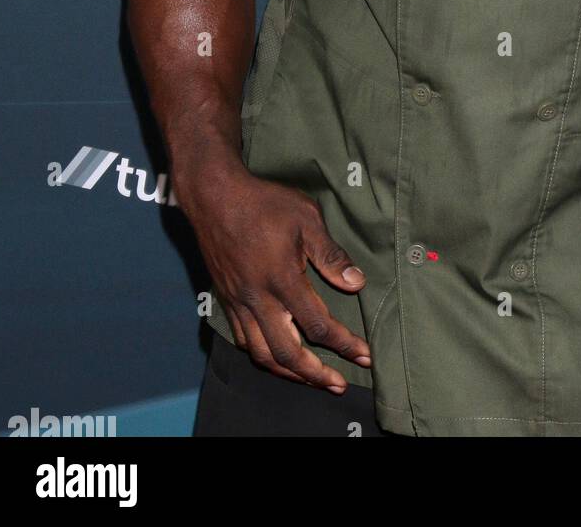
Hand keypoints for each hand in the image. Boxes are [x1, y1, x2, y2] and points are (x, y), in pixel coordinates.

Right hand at [179, 163, 370, 391]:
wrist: (215, 196)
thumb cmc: (264, 203)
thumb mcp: (307, 218)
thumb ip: (331, 255)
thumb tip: (356, 284)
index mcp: (282, 280)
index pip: (318, 325)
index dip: (345, 344)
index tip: (364, 355)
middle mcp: (258, 299)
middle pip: (287, 353)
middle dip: (316, 374)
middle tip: (338, 384)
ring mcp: (239, 302)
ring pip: (261, 354)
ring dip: (289, 372)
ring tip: (311, 379)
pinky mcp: (226, 300)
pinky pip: (243, 340)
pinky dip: (262, 356)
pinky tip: (276, 356)